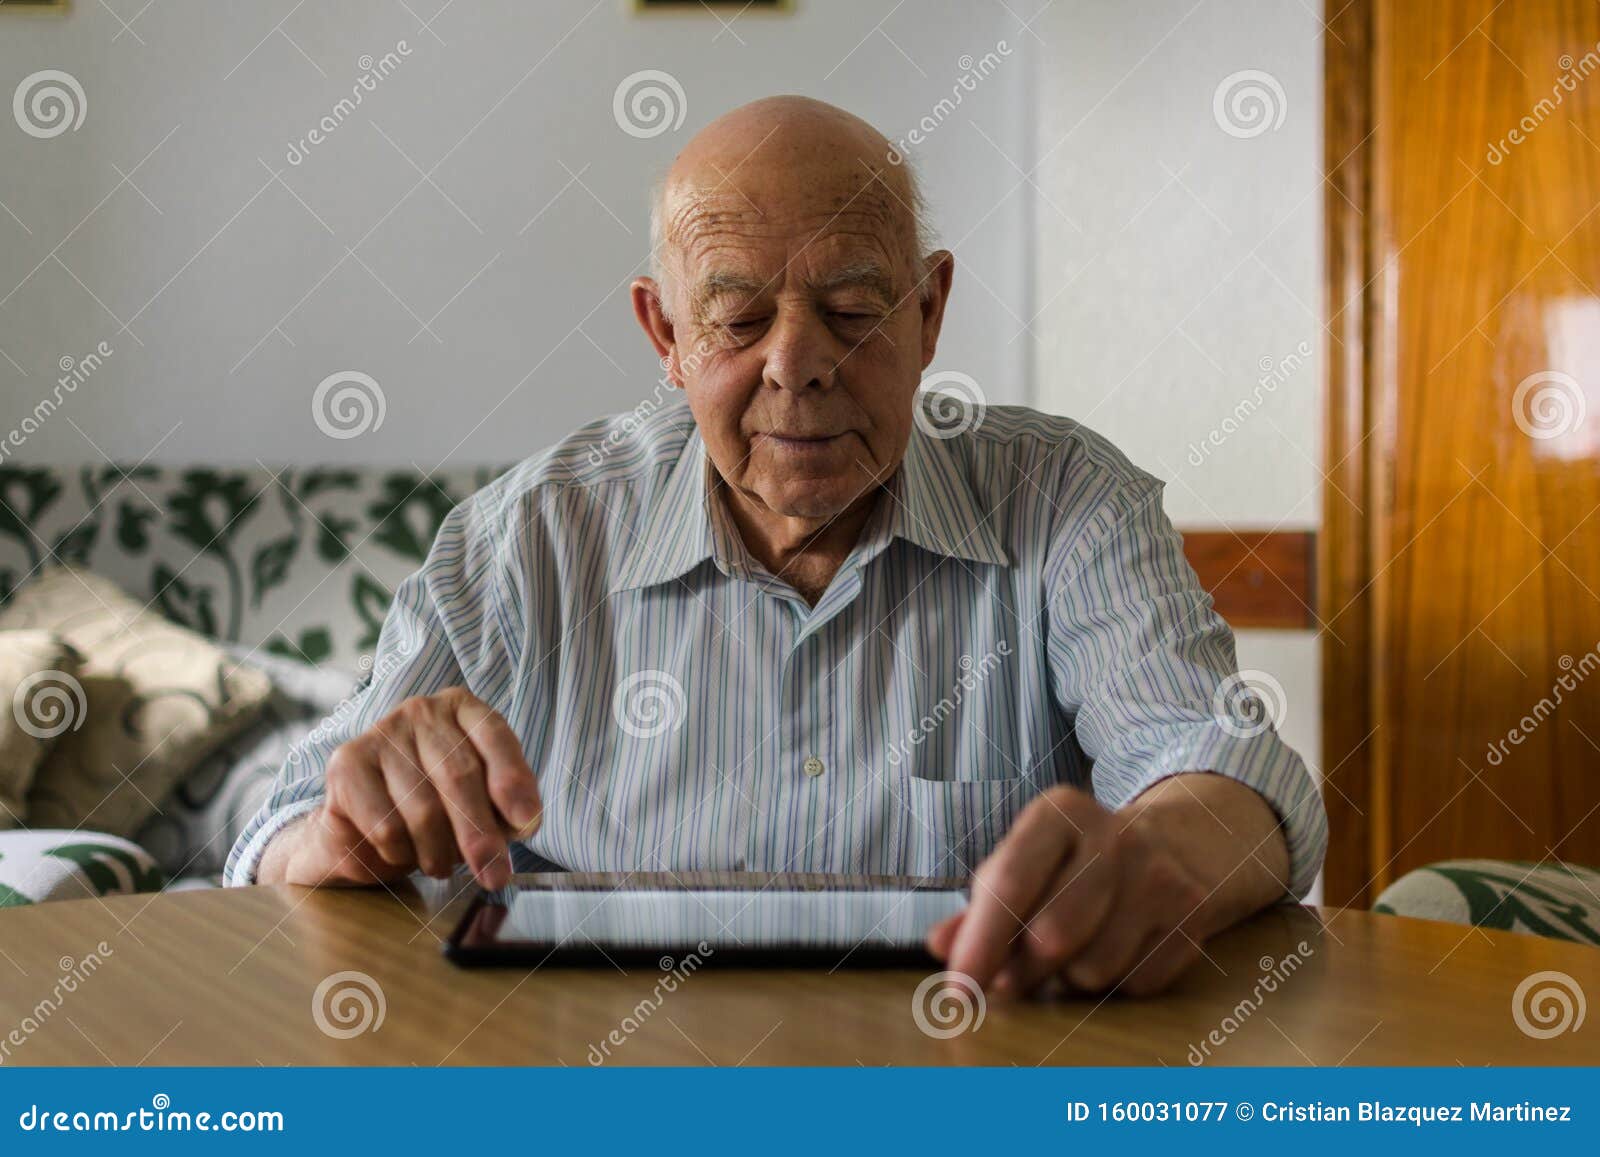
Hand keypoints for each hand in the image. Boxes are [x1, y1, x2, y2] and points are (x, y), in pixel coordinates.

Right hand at [258, 688, 541, 889]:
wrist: (361, 826)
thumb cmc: (432, 808)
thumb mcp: (478, 802)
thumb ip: (503, 808)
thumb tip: (524, 823)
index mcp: (462, 709)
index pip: (495, 735)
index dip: (512, 779)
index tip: (526, 821)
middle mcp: (422, 712)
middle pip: (459, 775)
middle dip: (481, 834)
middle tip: (495, 875)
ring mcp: (381, 734)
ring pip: (423, 808)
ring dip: (439, 852)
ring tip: (441, 864)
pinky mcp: (347, 764)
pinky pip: (386, 826)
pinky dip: (402, 853)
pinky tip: (403, 853)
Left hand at [926, 776, 1289, 997]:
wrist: (1174, 844)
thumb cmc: (1074, 863)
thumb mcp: (1023, 865)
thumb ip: (978, 908)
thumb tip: (940, 946)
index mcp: (1059, 812)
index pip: (1010, 883)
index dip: (980, 944)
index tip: (959, 990)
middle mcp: (1115, 835)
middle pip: (1051, 936)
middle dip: (1023, 971)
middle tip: (1010, 979)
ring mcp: (1160, 874)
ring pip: (1093, 969)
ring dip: (1070, 978)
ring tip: (1072, 952)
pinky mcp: (1193, 914)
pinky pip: (1136, 984)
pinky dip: (1115, 984)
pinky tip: (1115, 951)